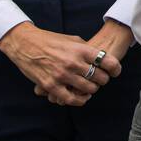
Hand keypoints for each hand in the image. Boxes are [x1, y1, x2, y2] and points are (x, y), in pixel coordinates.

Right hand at [0, 22, 121, 106]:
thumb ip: (86, 49)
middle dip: (103, 80)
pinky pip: (70, 99)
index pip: (107, 62)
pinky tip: (82, 97)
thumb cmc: (50, 40)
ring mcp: (61, 75)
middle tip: (102, 79)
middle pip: (99, 77)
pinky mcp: (50, 85)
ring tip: (91, 87)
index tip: (116, 71)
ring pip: (88, 89)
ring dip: (92, 89)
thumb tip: (99, 57)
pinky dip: (79, 100)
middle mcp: (73, 63)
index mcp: (80, 49)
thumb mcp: (72, 39)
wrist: (25, 43)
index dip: (115, 68)